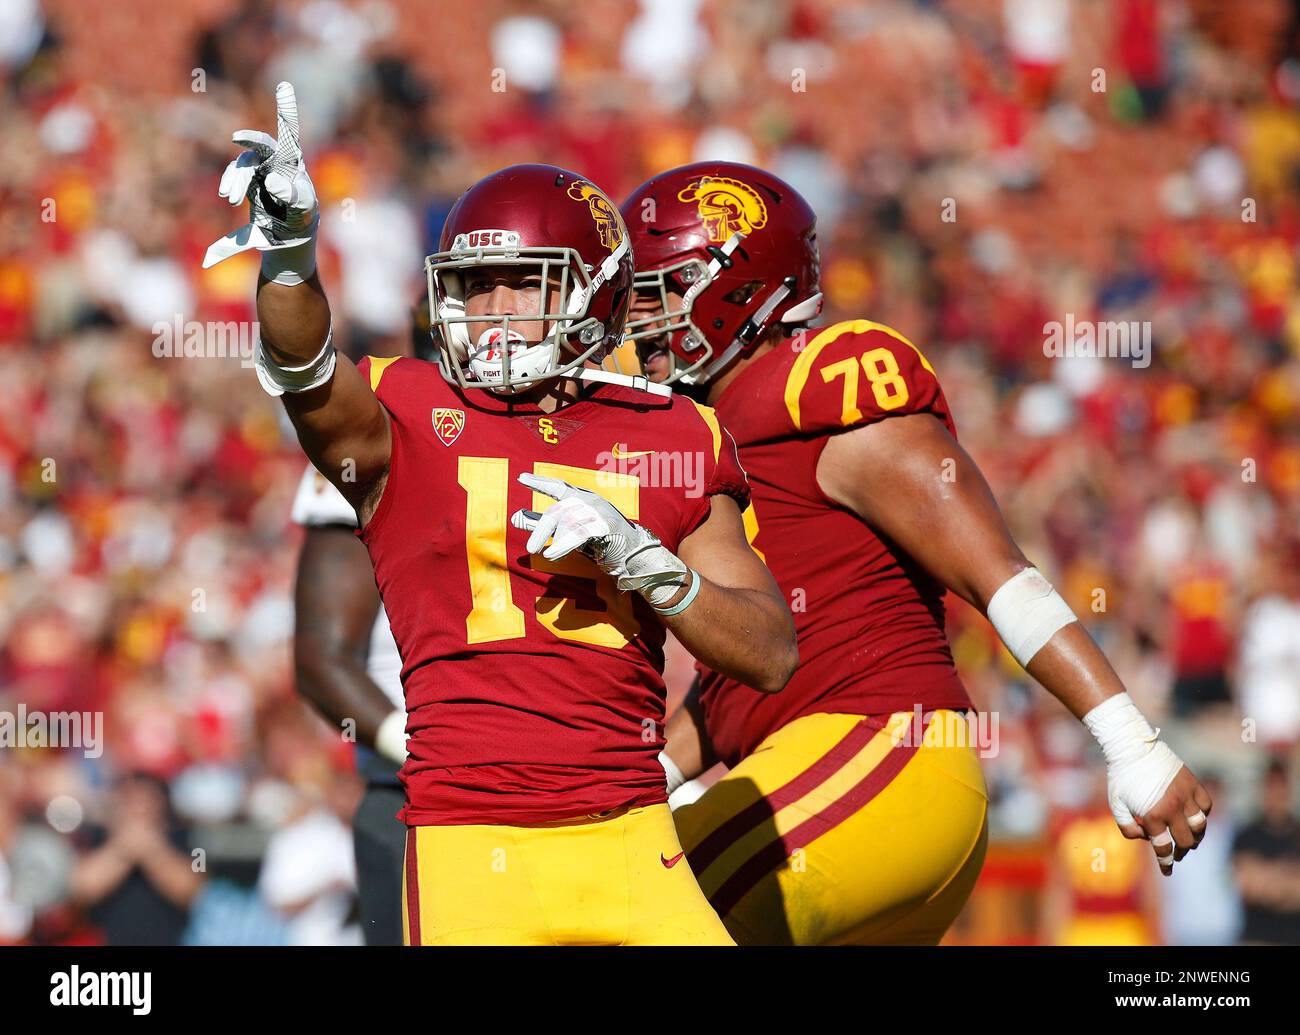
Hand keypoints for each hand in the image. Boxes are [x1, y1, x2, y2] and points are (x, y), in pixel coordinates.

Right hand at [203, 81, 318, 268]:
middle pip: (262, 147)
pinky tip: (229, 195)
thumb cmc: (299, 228)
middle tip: (239, 138)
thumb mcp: (301, 216)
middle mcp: (280, 168)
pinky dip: (232, 182)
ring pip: (245, 165)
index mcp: (297, 169)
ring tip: (231, 198)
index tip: (280, 93)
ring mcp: (263, 175)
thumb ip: (293, 198)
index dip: (286, 111)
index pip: (290, 137)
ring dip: (236, 177)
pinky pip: (237, 175)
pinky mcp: (251, 185)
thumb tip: (273, 181)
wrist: (288, 247)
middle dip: (251, 141)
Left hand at [510, 473, 688, 599]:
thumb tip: (514, 517)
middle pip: (558, 510)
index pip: (558, 487)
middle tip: (530, 549)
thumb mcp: (570, 531)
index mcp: (582, 499)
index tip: (521, 478)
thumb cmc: (601, 541)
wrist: (634, 553)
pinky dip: (564, 545)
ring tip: (544, 555)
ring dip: (554, 540)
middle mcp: (590, 501)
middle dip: (540, 529)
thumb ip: (544, 524)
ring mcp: (599, 512)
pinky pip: (580, 534)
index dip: (540, 483)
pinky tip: (552, 555)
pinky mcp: (606, 526)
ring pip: (568, 522)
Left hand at [1111, 754, 1211, 875]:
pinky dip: (1202, 815)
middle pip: (1186, 841)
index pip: (1164, 849)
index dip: (1166, 864)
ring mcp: (1186, 795)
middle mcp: (1172, 807)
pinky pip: (1206, 806)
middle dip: (1180, 851)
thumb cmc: (1121, 776)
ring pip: (1200, 826)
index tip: (1167, 871)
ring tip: (1187, 838)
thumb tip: (1146, 838)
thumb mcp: (1116, 804)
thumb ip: (1127, 827)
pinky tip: (1193, 817)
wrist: (1132, 747)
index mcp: (1152, 814)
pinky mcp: (1193, 784)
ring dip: (1194, 836)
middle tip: (1175, 853)